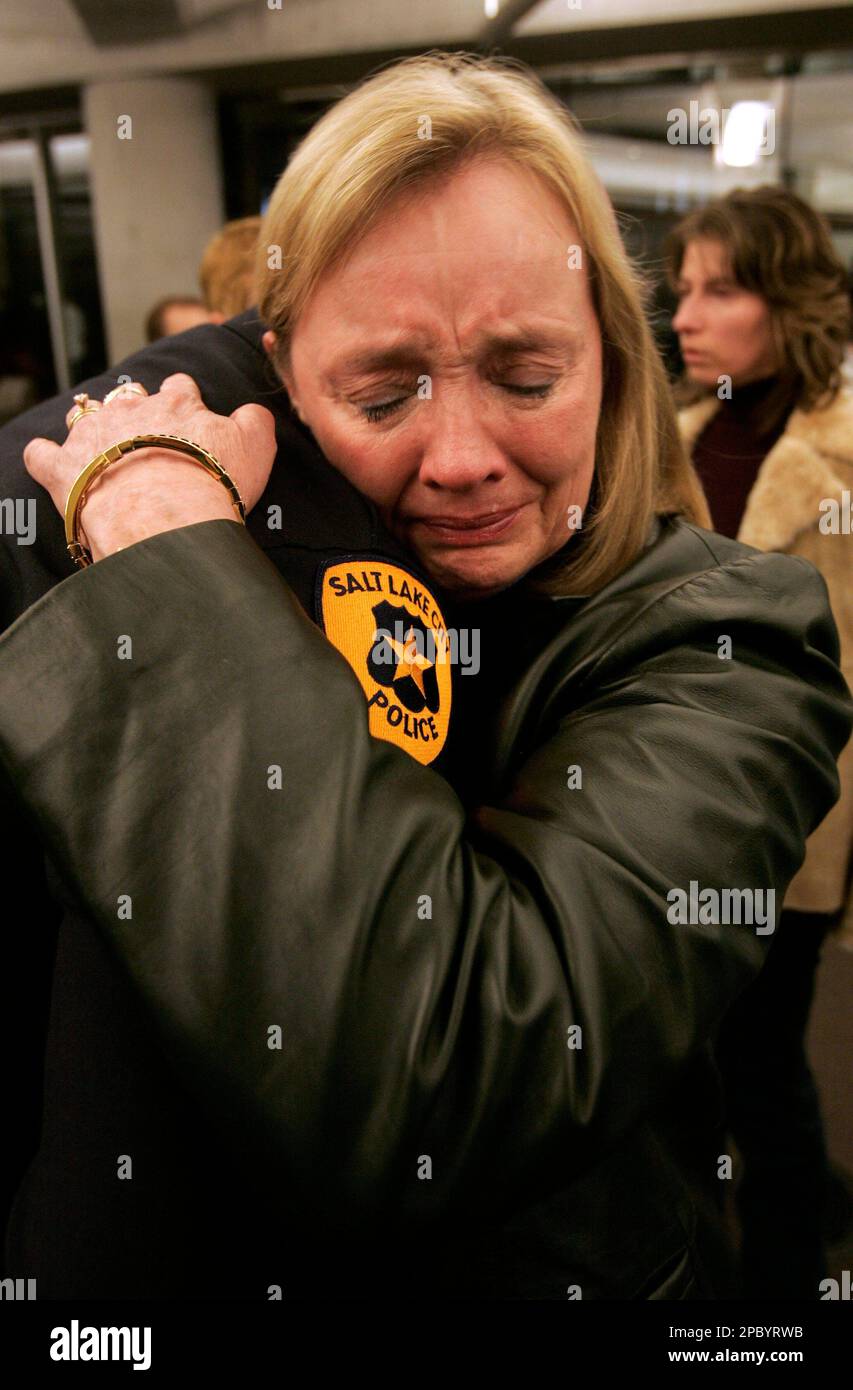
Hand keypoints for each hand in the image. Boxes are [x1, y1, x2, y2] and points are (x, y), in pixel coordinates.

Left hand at [24, 374, 276, 561]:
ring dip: (89, 426)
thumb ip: (256, 420)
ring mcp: (93, 435)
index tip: (188, 419)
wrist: (166, 517)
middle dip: (135, 411)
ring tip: (99, 448)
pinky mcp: (63, 467)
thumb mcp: (256, 447)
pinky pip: (42, 454)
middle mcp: (132, 410)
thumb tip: (252, 411)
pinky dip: (45, 457)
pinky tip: (52, 464)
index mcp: (178, 404)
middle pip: (130, 397)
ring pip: (83, 414)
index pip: (181, 387)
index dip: (184, 402)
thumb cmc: (214, 483)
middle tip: (146, 439)